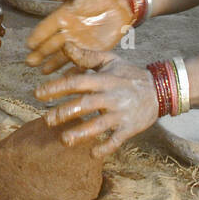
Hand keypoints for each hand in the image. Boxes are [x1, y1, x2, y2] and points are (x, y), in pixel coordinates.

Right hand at [24, 0, 133, 73]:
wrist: (122, 3)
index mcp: (63, 15)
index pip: (47, 27)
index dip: (38, 35)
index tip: (29, 45)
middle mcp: (68, 31)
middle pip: (51, 44)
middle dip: (41, 53)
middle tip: (30, 62)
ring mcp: (79, 42)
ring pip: (63, 55)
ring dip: (53, 63)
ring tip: (43, 72)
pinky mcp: (92, 50)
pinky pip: (80, 61)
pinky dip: (73, 69)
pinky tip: (66, 78)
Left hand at [35, 44, 158, 157]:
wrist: (160, 89)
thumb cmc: (129, 75)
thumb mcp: (110, 61)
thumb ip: (87, 56)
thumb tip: (65, 46)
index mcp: (104, 80)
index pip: (77, 82)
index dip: (57, 87)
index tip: (38, 93)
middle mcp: (112, 96)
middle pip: (85, 104)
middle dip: (65, 112)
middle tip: (47, 120)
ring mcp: (121, 114)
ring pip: (100, 125)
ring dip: (81, 133)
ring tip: (64, 140)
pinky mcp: (130, 128)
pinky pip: (117, 140)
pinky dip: (106, 147)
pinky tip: (92, 153)